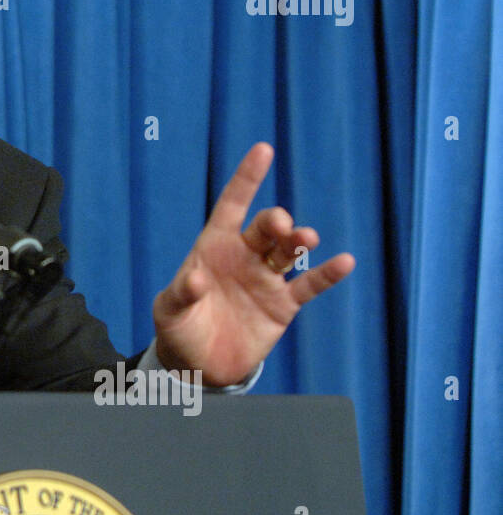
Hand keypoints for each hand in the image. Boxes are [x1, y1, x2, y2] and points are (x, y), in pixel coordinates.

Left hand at [152, 142, 354, 385]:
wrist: (198, 364)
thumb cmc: (179, 327)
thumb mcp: (170, 310)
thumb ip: (181, 293)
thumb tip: (195, 278)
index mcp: (214, 246)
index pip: (232, 205)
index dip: (247, 179)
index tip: (263, 150)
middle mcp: (244, 256)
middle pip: (266, 229)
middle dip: (276, 222)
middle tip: (282, 225)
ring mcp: (266, 278)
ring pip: (288, 251)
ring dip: (299, 241)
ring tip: (305, 239)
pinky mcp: (282, 305)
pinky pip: (309, 285)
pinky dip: (327, 274)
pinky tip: (344, 262)